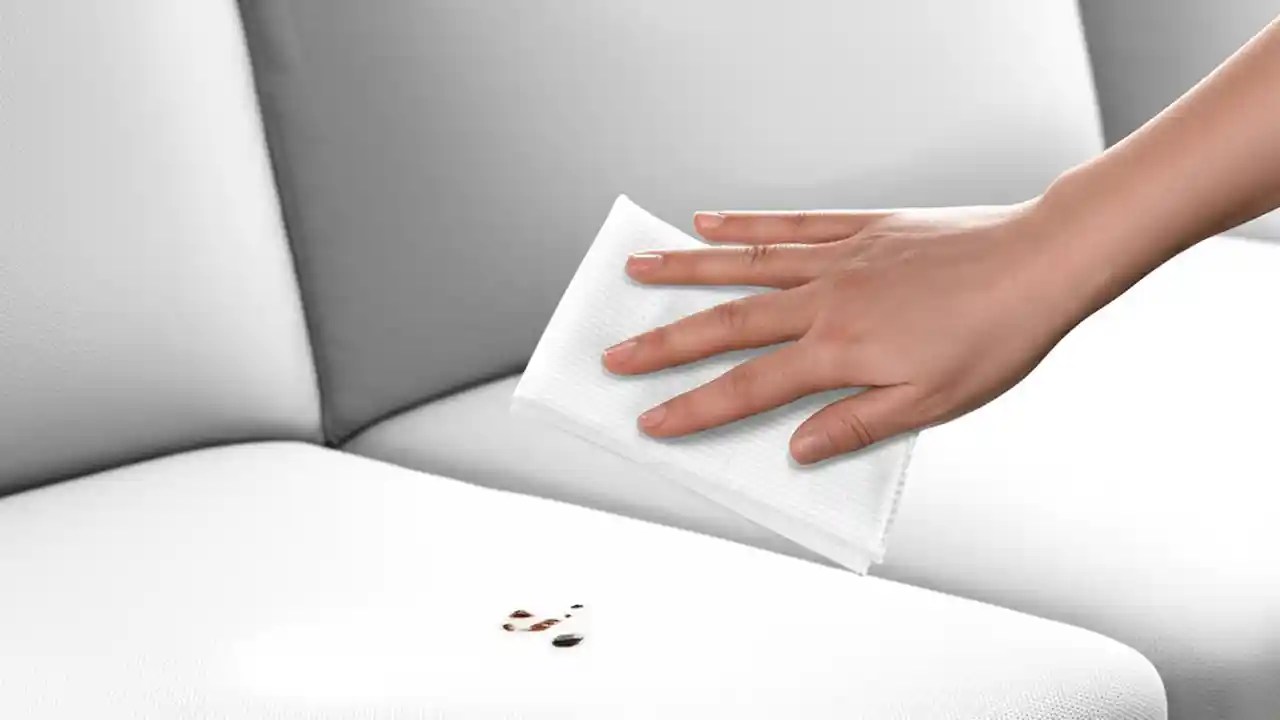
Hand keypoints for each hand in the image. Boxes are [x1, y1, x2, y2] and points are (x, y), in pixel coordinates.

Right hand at [601, 198, 1102, 464]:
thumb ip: (856, 425)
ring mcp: (839, 258)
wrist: (1041, 263)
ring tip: (636, 268)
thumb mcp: (931, 404)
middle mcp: (826, 299)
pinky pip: (790, 224)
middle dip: (663, 343)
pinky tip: (709, 221)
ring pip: (745, 265)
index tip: (650, 420)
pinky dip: (745, 224)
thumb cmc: (994, 338)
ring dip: (685, 270)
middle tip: (613, 353)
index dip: (694, 407)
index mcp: (840, 351)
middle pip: (726, 323)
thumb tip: (795, 449)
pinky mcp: (860, 229)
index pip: (748, 387)